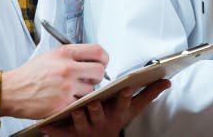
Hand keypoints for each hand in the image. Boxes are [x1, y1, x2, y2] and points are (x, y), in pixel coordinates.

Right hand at [0, 43, 108, 119]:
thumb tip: (91, 59)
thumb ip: (72, 55)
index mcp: (65, 53)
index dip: (104, 58)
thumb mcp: (51, 56)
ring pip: (91, 90)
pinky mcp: (62, 104)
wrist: (10, 91)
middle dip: (97, 76)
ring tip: (70, 90)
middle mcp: (67, 68)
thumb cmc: (29, 74)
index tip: (103, 62)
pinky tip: (64, 99)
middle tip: (89, 79)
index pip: (97, 50)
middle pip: (100, 71)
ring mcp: (66, 87)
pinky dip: (74, 103)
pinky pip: (79, 103)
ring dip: (84, 92)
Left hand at [42, 80, 170, 136]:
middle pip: (99, 113)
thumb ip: (148, 94)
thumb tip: (166, 81)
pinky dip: (53, 129)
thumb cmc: (115, 120)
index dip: (123, 97)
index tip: (124, 88)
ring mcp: (86, 128)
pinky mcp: (71, 134)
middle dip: (97, 108)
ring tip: (74, 109)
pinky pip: (61, 132)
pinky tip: (46, 125)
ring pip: (80, 121)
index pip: (122, 103)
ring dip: (77, 116)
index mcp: (116, 112)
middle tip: (94, 102)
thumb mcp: (132, 109)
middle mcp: (102, 121)